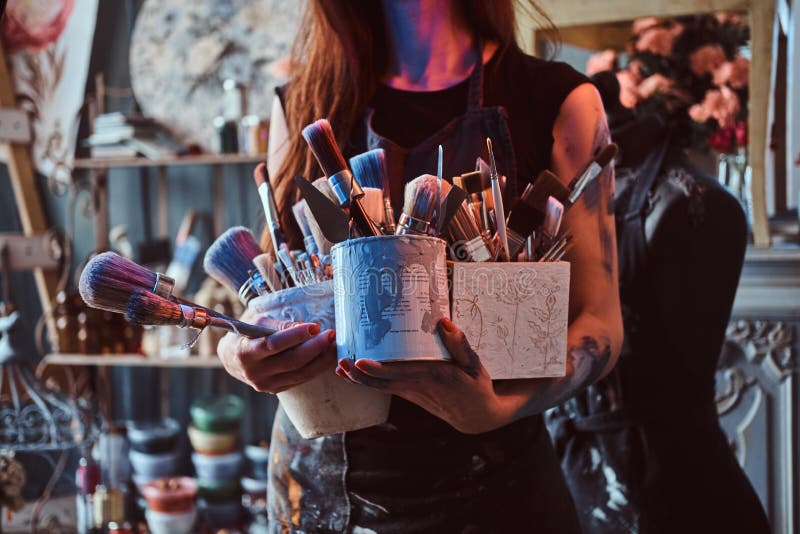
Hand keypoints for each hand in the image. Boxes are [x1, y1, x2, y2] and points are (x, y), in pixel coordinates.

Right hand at [217, 314, 336, 393]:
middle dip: (315, 347)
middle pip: (291, 361)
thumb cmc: (247, 335)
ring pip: (300, 373)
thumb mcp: (257, 322)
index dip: (296, 336)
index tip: (315, 327)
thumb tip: (307, 328)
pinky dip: (316, 368)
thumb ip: (280, 325)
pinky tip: (327, 356)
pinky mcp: (276, 390)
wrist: (232, 359)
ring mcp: (266, 385)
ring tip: (335, 345)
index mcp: (245, 353)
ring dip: (321, 359)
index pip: (274, 344)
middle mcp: (255, 373)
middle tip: (332, 334)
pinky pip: (300, 379)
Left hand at [336, 318, 512, 433]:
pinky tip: (355, 373)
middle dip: (359, 375)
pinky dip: (368, 381)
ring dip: (359, 378)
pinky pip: (385, 388)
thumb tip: (444, 322)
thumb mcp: (474, 364)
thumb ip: (459, 344)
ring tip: (340, 366)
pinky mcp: (410, 394)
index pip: (397, 374)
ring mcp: (410, 393)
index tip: (359, 360)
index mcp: (430, 377)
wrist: (476, 416)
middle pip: (381, 383)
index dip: (376, 369)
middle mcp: (416, 387)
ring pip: (380, 387)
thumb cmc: (475, 386)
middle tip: (340, 362)